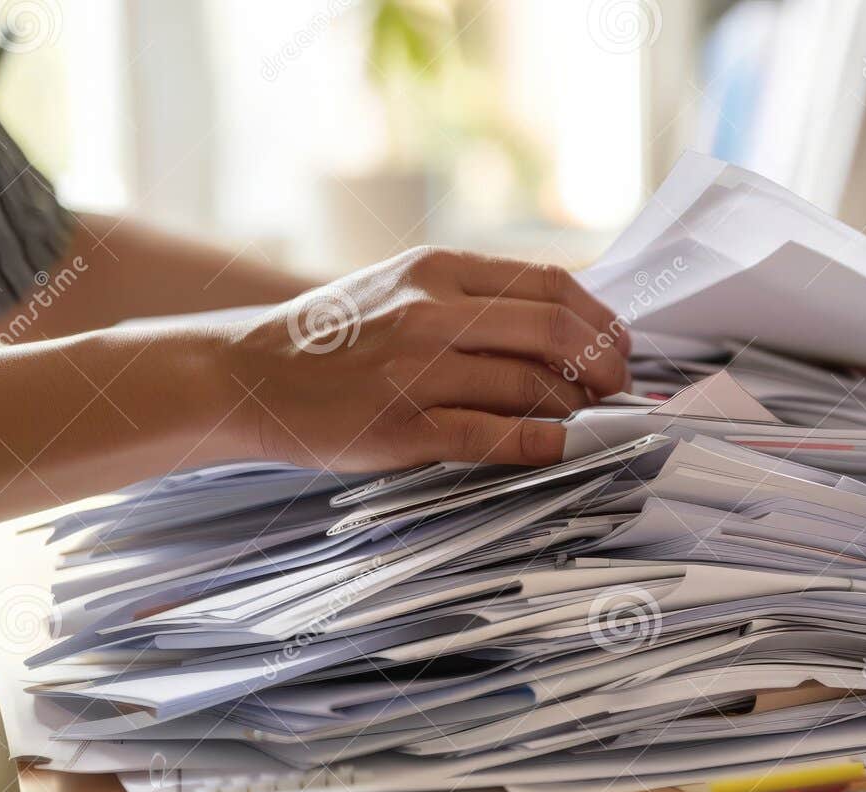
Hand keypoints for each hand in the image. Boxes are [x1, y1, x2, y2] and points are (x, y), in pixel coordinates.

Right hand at [223, 247, 630, 471]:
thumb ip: (475, 298)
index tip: (621, 345)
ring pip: (531, 386)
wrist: (244, 375)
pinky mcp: (401, 428)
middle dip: (605, 366)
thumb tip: (566, 321)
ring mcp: (415, 371)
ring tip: (589, 422)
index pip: (552, 284)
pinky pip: (490, 436)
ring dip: (578, 409)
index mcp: (437, 270)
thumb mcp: (402, 288)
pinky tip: (559, 447)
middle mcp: (430, 312)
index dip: (602, 318)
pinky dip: (539, 444)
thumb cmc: (335, 339)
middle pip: (555, 332)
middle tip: (619, 390)